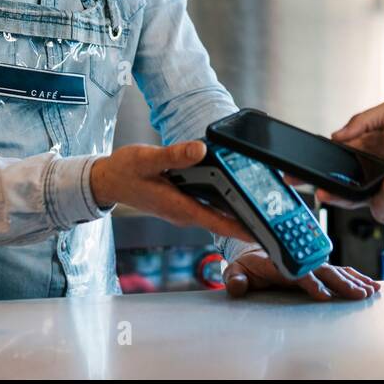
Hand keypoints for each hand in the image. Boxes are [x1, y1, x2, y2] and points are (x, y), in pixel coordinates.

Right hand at [89, 141, 255, 243]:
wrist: (107, 180)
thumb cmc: (125, 171)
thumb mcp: (148, 159)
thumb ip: (175, 155)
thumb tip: (201, 151)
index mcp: (179, 207)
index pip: (217, 221)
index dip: (241, 228)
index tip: (263, 232)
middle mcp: (184, 213)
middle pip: (223, 221)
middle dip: (248, 222)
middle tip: (275, 221)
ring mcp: (184, 209)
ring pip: (217, 214)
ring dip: (238, 213)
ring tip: (265, 208)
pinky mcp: (183, 203)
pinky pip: (209, 206)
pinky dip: (225, 202)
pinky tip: (237, 192)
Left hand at [223, 249, 380, 300]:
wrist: (254, 252)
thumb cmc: (247, 264)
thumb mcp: (236, 270)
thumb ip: (235, 278)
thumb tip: (238, 286)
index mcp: (281, 261)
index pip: (299, 272)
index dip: (311, 282)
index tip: (323, 294)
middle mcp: (300, 260)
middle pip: (324, 271)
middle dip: (342, 283)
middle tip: (357, 294)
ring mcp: (311, 263)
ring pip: (336, 271)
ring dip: (354, 280)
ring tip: (369, 290)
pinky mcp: (319, 268)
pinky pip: (340, 272)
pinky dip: (356, 277)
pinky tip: (370, 285)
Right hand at [318, 101, 383, 223]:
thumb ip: (362, 119)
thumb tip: (337, 135)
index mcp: (361, 152)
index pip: (335, 159)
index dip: (320, 162)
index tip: (306, 162)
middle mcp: (365, 173)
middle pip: (335, 183)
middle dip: (318, 185)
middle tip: (304, 182)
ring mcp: (374, 192)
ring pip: (348, 200)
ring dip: (337, 197)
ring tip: (327, 191)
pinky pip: (377, 207)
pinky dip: (381, 196)